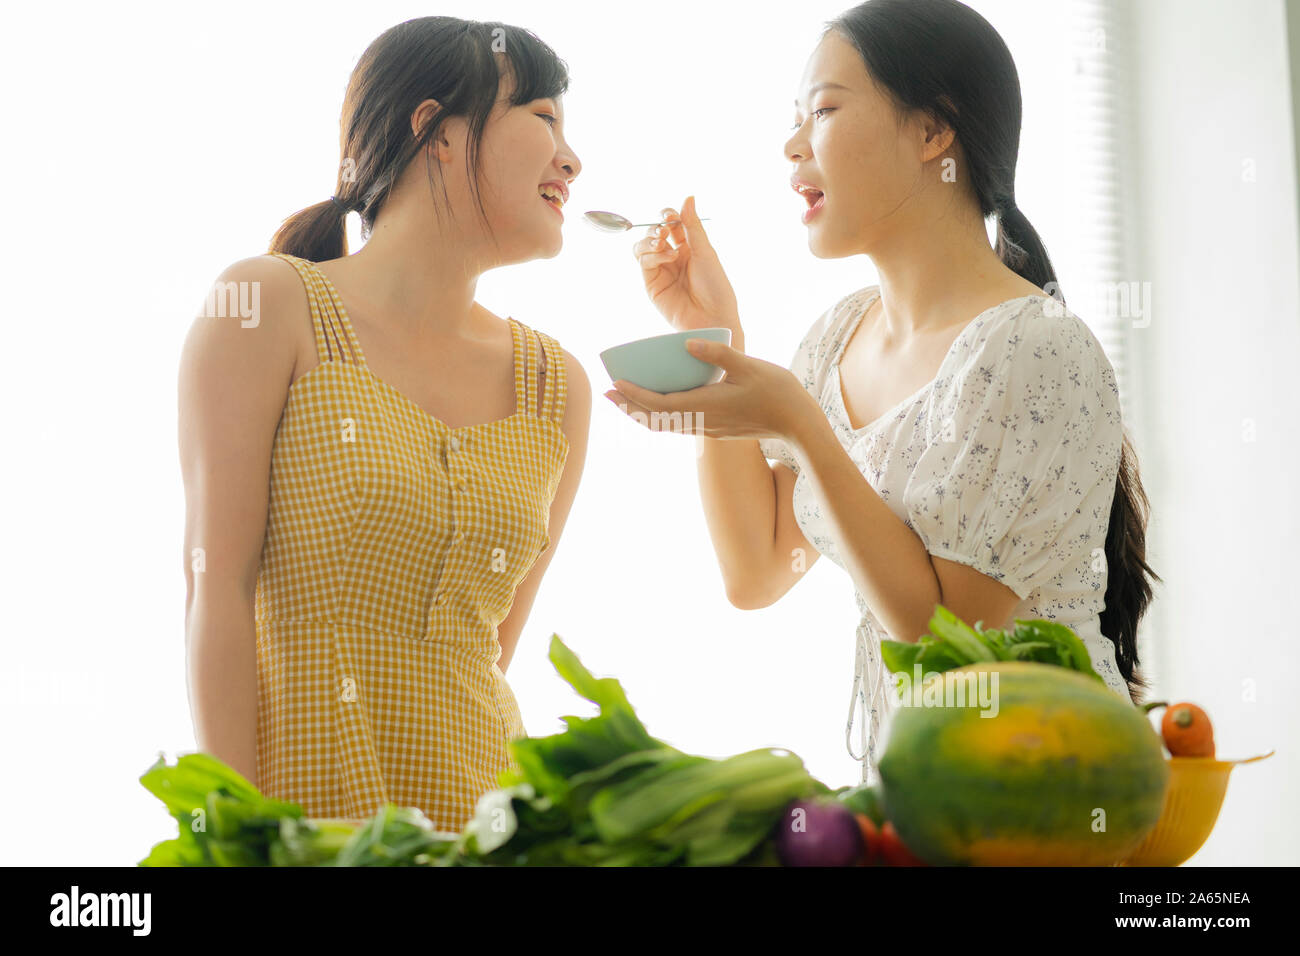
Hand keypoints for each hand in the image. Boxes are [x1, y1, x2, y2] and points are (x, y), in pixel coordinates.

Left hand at [603, 337, 815, 441]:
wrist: (799, 425)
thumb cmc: (777, 392)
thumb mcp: (748, 365)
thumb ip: (717, 353)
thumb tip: (687, 341)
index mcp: (705, 406)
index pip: (658, 404)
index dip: (633, 395)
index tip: (614, 383)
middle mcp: (701, 422)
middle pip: (654, 420)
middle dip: (628, 407)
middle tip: (606, 393)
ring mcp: (708, 428)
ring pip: (665, 425)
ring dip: (642, 412)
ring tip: (624, 398)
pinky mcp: (715, 428)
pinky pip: (678, 424)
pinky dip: (660, 415)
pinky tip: (658, 402)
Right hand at [634, 195, 741, 337]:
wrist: (713, 317)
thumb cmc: (715, 286)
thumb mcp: (705, 251)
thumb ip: (691, 225)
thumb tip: (688, 197)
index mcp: (689, 248)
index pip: (671, 224)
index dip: (667, 215)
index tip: (670, 214)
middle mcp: (673, 258)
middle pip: (653, 233)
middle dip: (656, 227)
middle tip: (664, 231)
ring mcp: (661, 271)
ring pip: (642, 246)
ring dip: (650, 240)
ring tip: (662, 243)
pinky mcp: (652, 285)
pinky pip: (644, 262)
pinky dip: (653, 255)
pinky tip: (668, 257)